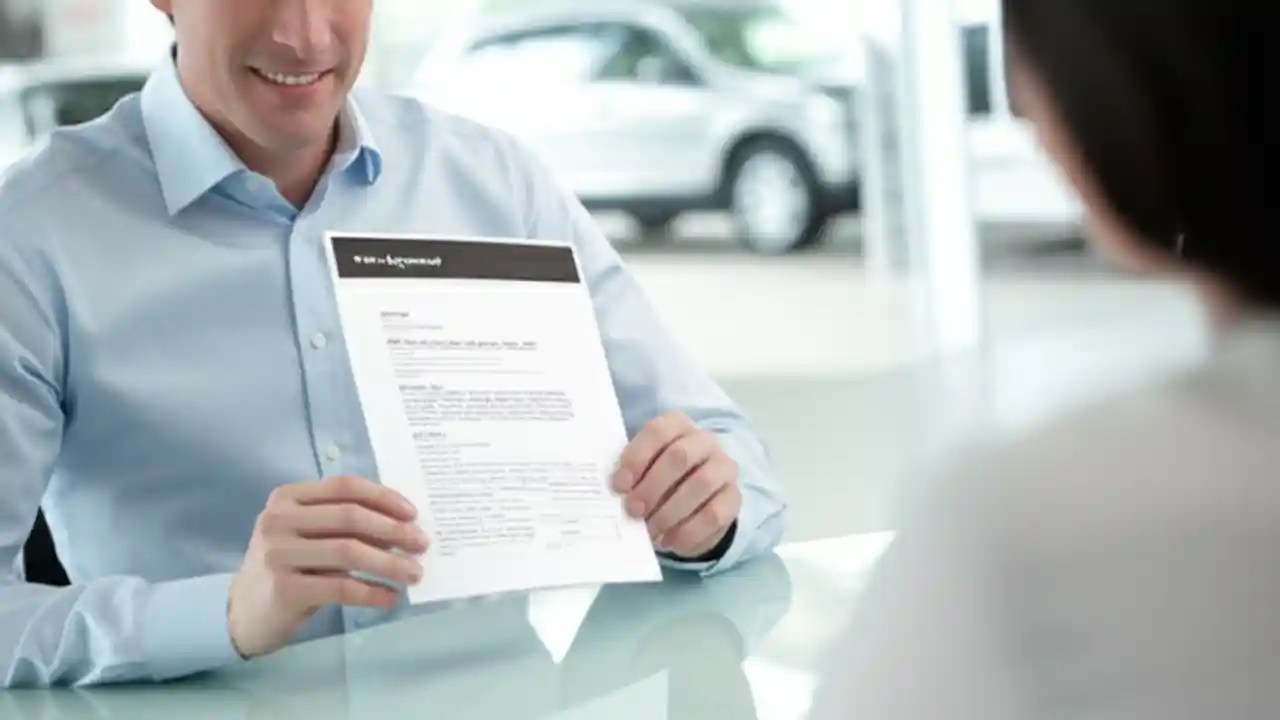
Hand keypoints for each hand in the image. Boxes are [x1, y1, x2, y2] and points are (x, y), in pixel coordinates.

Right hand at [228, 476, 428, 658]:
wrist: (244, 612)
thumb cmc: (288, 566)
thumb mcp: (307, 534)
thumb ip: (343, 523)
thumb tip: (403, 525)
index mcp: (286, 497)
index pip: (344, 486)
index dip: (383, 497)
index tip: (413, 514)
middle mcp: (278, 520)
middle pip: (350, 517)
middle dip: (394, 530)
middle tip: (421, 544)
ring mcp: (278, 554)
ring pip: (349, 552)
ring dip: (390, 563)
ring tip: (414, 573)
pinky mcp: (285, 589)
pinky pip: (342, 587)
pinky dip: (372, 592)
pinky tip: (390, 597)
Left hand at [613, 412, 741, 559]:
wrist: (693, 504)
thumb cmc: (659, 481)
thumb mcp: (643, 473)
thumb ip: (632, 477)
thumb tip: (618, 494)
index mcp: (678, 426)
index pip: (658, 431)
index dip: (637, 457)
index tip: (619, 485)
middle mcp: (704, 441)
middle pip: (680, 456)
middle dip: (653, 486)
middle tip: (633, 510)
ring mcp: (724, 468)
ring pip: (701, 483)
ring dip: (670, 510)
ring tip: (651, 529)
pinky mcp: (733, 497)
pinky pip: (714, 514)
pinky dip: (689, 531)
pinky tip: (670, 540)